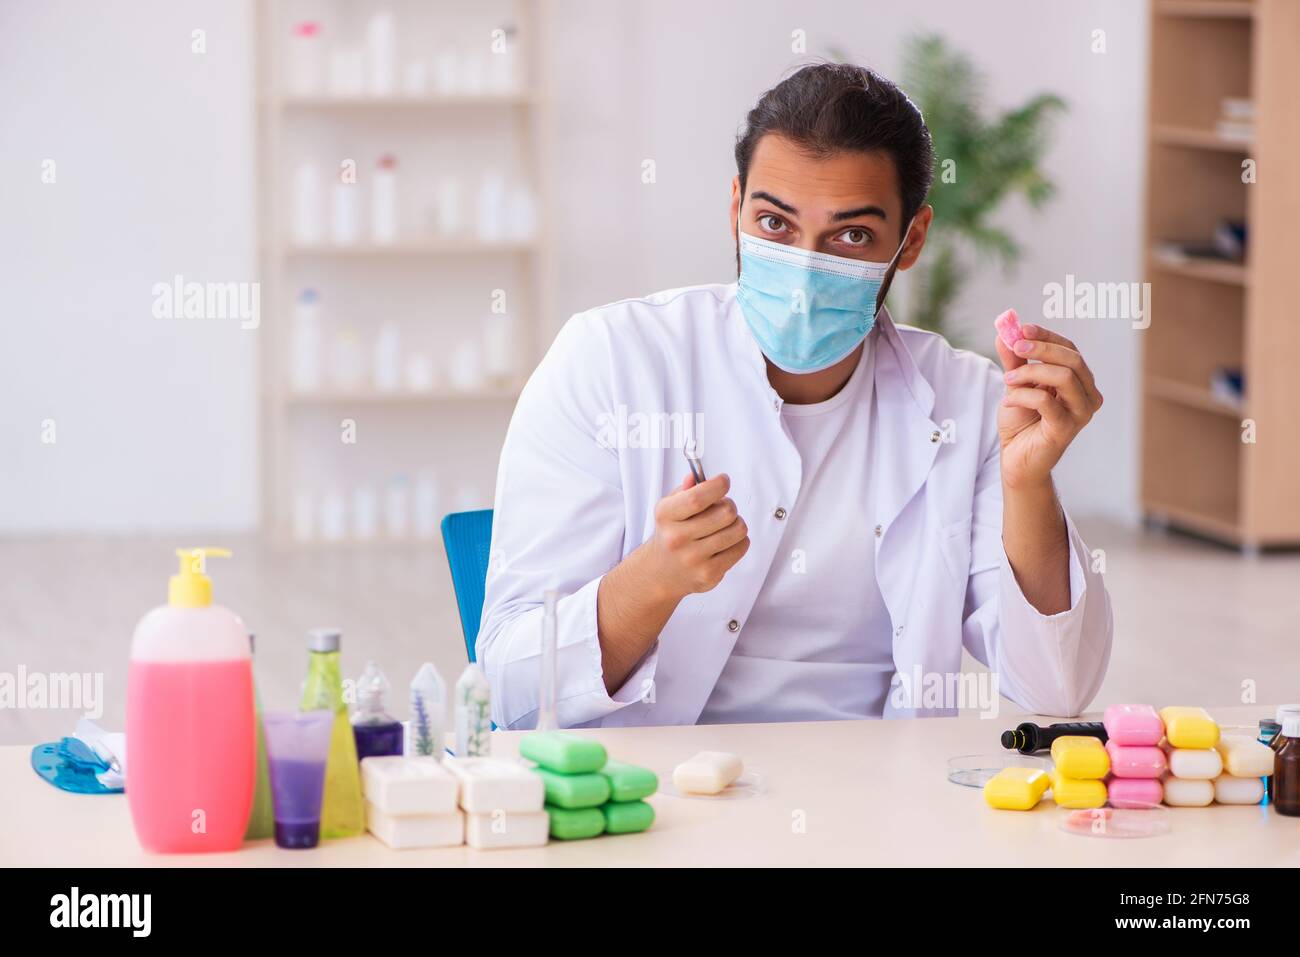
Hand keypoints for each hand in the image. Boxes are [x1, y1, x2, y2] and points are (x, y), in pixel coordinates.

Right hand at [645, 472, 749, 600]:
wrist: (662, 572)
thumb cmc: (672, 532)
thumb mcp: (670, 507)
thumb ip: (685, 490)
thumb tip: (696, 477)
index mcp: (666, 516)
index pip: (696, 499)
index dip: (717, 486)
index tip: (723, 481)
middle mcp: (677, 538)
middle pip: (726, 512)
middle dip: (729, 505)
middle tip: (722, 508)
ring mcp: (694, 559)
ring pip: (738, 529)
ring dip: (736, 523)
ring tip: (724, 526)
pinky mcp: (709, 574)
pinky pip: (741, 547)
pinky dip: (739, 540)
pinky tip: (725, 542)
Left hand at [996, 323, 1102, 489]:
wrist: (1016, 459)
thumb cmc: (1022, 422)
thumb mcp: (1016, 384)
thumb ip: (1014, 360)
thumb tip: (1005, 331)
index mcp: (1080, 381)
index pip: (1070, 349)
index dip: (1047, 336)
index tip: (1021, 329)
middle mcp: (1088, 396)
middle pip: (1073, 359)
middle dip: (1041, 349)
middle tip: (1015, 347)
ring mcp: (1080, 413)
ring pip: (1064, 377)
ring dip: (1030, 373)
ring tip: (1007, 380)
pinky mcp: (1066, 429)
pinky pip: (1047, 402)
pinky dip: (1023, 396)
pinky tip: (1008, 401)